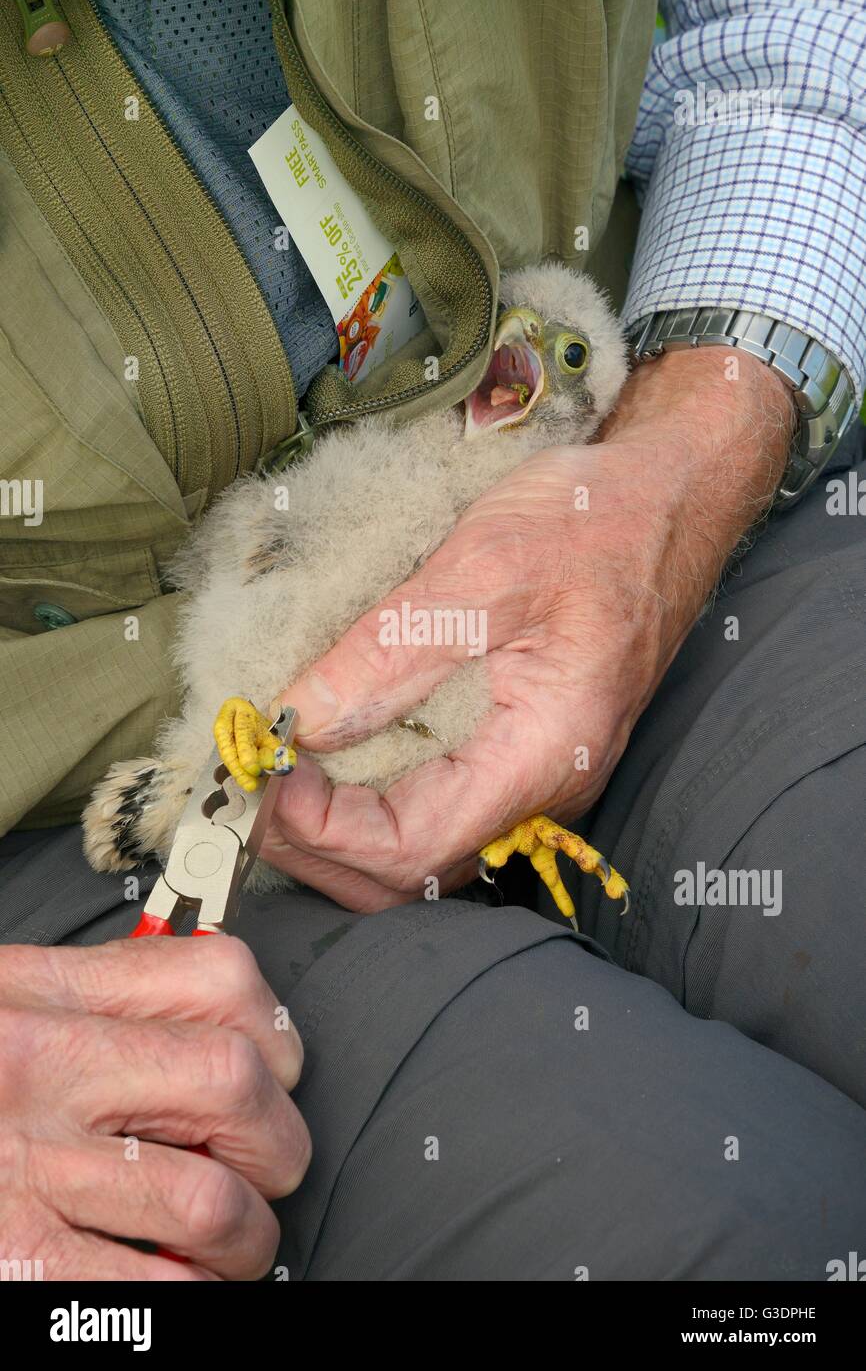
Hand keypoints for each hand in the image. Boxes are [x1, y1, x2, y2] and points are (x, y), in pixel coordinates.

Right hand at [0, 935, 309, 1279]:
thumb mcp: (1, 1009)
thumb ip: (94, 1009)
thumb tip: (216, 1039)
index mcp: (42, 994)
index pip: (219, 982)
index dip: (272, 1037)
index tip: (269, 1076)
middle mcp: (38, 1068)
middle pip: (234, 1084)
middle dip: (275, 1145)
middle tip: (258, 1172)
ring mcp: (24, 1168)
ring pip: (210, 1204)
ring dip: (241, 1243)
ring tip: (221, 1250)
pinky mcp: (15, 1266)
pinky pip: (154, 1296)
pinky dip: (185, 1302)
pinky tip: (165, 1291)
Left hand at [266, 348, 793, 911]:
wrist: (668, 500)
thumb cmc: (596, 520)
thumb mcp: (483, 566)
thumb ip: (390, 652)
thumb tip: (301, 718)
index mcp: (545, 753)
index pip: (411, 849)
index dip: (321, 828)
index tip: (264, 766)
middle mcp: (543, 789)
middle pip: (408, 875)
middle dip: (317, 843)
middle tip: (254, 775)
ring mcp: (532, 777)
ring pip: (418, 853)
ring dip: (336, 829)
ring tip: (279, 767)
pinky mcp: (516, 753)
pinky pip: (433, 810)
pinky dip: (366, 801)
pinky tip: (326, 755)